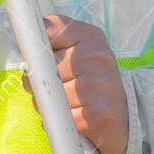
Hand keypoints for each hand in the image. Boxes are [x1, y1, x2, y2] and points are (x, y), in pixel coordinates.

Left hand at [36, 14, 127, 153]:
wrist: (125, 116)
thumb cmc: (92, 81)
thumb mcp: (80, 50)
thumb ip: (55, 36)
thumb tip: (28, 40)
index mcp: (92, 37)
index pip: (51, 29)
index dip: (39, 47)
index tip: (38, 57)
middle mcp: (99, 57)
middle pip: (44, 67)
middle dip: (38, 82)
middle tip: (52, 89)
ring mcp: (100, 86)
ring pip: (50, 96)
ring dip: (48, 106)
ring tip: (65, 106)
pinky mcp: (97, 115)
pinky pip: (59, 119)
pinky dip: (59, 124)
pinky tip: (73, 119)